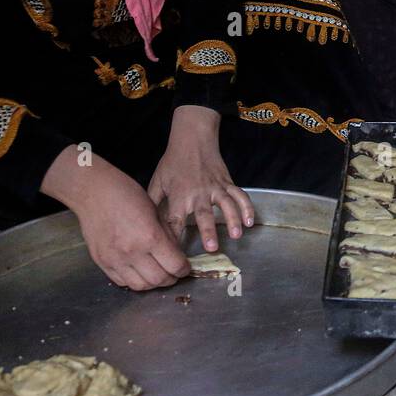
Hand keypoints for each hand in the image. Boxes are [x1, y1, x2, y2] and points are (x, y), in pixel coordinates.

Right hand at [41, 150, 188, 290]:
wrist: (94, 193)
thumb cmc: (126, 195)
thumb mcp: (155, 212)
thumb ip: (167, 236)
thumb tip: (176, 254)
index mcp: (150, 237)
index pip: (174, 265)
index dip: (184, 269)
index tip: (185, 268)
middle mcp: (132, 252)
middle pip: (159, 280)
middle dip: (171, 278)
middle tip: (174, 273)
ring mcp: (114, 259)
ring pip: (140, 286)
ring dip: (152, 283)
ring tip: (157, 274)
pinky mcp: (101, 262)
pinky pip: (121, 282)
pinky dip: (134, 280)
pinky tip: (139, 271)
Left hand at [147, 106, 254, 252]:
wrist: (193, 139)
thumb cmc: (173, 162)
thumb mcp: (158, 181)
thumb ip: (153, 203)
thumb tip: (146, 224)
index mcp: (179, 195)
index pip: (176, 221)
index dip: (175, 238)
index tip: (176, 255)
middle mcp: (198, 193)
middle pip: (204, 215)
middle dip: (208, 232)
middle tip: (212, 248)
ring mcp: (215, 188)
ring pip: (227, 205)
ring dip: (232, 220)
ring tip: (237, 235)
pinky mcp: (227, 182)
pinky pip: (239, 195)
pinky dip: (247, 208)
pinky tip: (250, 222)